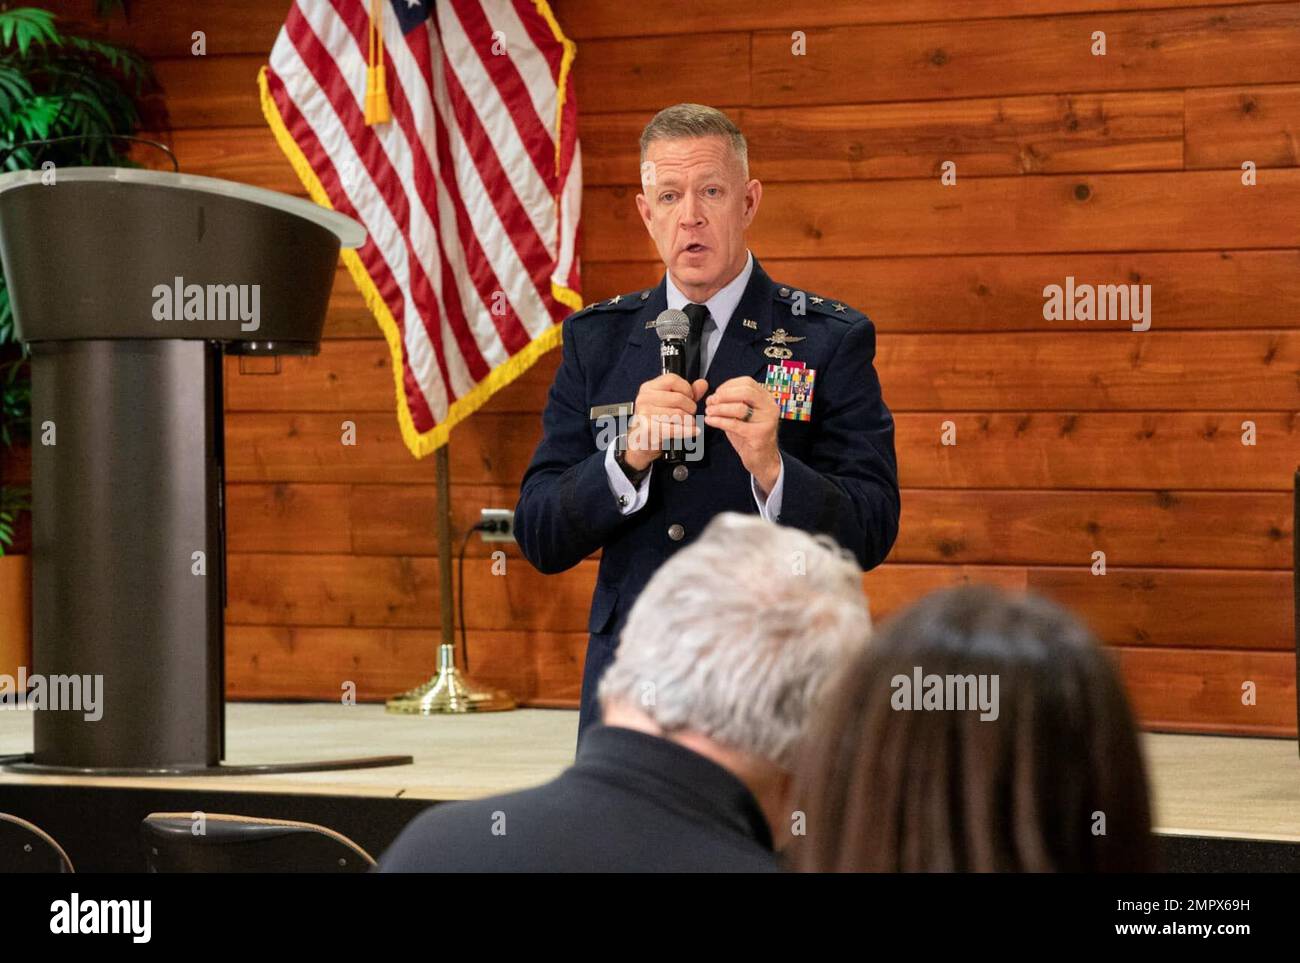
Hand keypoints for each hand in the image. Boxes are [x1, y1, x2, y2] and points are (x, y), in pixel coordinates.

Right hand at [625, 373, 708, 471]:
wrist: (642, 441)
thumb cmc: (657, 420)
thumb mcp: (671, 402)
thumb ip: (688, 392)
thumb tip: (702, 384)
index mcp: (649, 388)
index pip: (672, 380)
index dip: (686, 388)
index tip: (689, 397)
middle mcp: (644, 398)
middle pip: (678, 398)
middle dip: (690, 407)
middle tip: (690, 413)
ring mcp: (645, 414)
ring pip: (678, 414)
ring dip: (688, 421)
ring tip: (687, 423)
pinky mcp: (649, 429)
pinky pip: (675, 429)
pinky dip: (688, 431)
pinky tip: (694, 431)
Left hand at [704, 377, 780, 491]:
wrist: (763, 459)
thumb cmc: (750, 436)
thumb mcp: (743, 416)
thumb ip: (732, 404)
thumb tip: (713, 397)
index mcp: (766, 399)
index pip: (747, 382)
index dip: (728, 385)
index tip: (716, 393)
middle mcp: (769, 407)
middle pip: (745, 391)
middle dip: (724, 395)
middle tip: (711, 401)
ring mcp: (766, 421)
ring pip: (740, 408)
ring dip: (719, 409)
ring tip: (709, 412)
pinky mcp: (759, 435)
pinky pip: (735, 424)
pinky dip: (719, 421)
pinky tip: (710, 421)